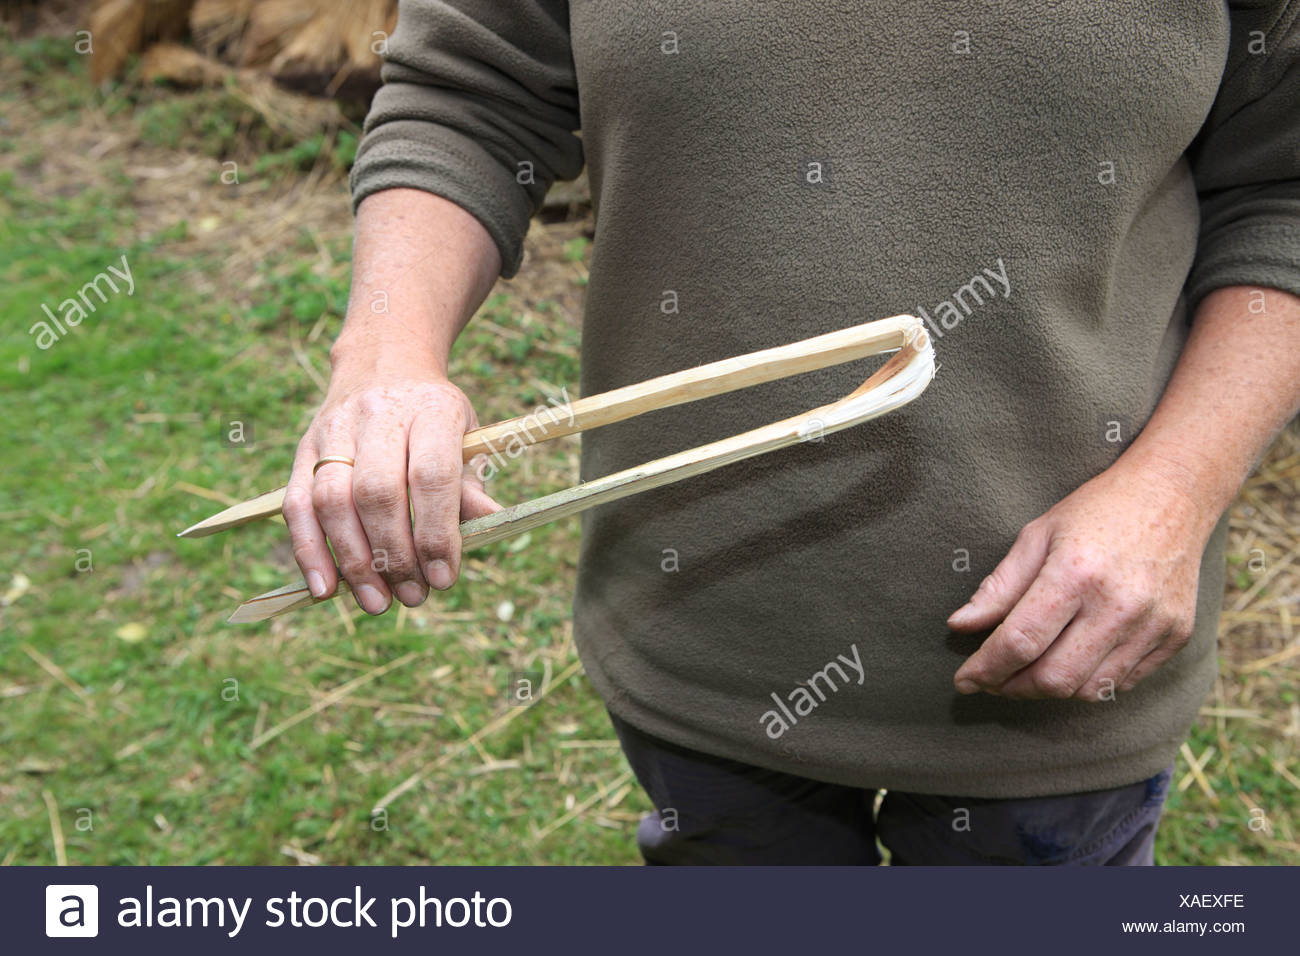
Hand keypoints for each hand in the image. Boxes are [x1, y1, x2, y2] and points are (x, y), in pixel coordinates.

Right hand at [282, 356, 500, 614]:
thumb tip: (491, 525)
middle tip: (412, 596)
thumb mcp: (466, 436)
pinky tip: (325, 588)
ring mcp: (334, 430)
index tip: (444, 578)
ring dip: (353, 561)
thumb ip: (471, 485)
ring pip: (332, 501)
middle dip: (394, 555)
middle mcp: (378, 415)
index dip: (435, 533)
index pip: (430, 476)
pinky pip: (296, 504)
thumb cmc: (434, 414)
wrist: (384, 361)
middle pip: (377, 493)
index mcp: (431, 410)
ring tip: (377, 602)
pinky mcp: (303, 448)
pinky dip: (308, 551)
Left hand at [947, 457, 1214, 700]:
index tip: (964, 680)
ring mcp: (1153, 625)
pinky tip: (1069, 663)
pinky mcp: (1175, 637)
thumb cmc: (1095, 511)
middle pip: (1054, 678)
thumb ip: (998, 586)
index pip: (1020, 641)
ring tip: (1025, 674)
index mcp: (1076, 573)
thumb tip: (959, 626)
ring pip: (1088, 691)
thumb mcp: (1037, 535)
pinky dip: (1087, 684)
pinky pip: (1122, 684)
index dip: (986, 669)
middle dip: (1012, 687)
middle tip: (992, 681)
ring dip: (1048, 691)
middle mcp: (1119, 605)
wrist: (1173, 495)